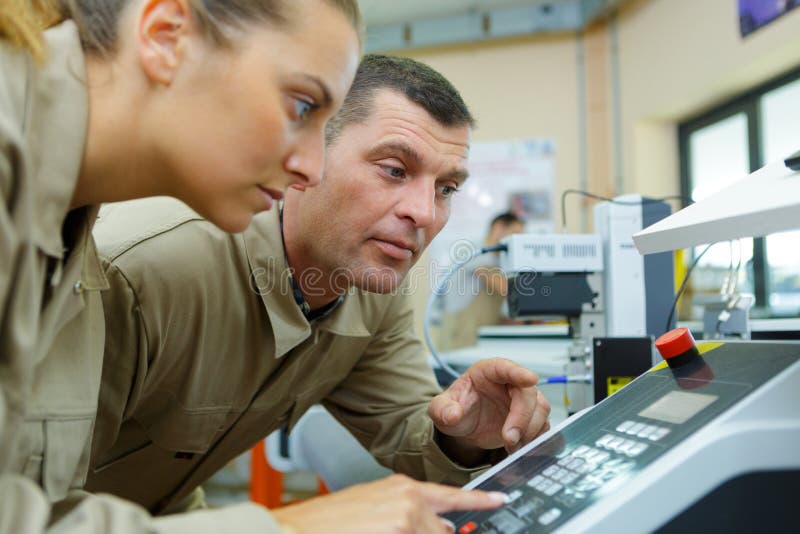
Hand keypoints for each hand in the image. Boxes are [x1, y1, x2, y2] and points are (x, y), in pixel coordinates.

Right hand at [271, 474, 505, 533]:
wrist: (294, 530)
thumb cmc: (328, 524)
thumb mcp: (373, 510)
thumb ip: (407, 515)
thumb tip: (438, 529)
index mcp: (403, 489)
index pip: (452, 496)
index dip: (479, 502)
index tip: (501, 500)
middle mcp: (409, 500)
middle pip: (441, 532)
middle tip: (392, 532)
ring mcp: (406, 519)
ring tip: (376, 531)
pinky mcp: (400, 533)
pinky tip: (377, 533)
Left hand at [429, 358, 550, 454]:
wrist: (465, 429)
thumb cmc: (456, 410)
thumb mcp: (440, 409)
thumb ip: (442, 409)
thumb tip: (452, 414)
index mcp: (488, 372)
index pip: (506, 367)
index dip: (518, 372)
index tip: (530, 379)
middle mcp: (509, 383)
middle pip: (528, 392)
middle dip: (522, 417)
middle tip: (509, 438)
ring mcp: (522, 400)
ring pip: (541, 409)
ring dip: (530, 430)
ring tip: (511, 446)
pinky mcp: (530, 418)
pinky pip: (543, 425)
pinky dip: (534, 438)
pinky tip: (518, 447)